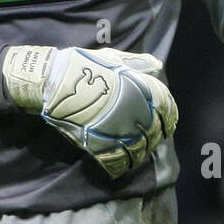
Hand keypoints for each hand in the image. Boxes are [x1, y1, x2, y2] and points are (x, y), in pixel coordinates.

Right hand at [3, 44, 177, 178]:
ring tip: (136, 152)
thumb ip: (137, 63)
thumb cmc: (83, 66)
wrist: (53, 81)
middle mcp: (136, 113)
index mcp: (142, 91)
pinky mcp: (101, 145)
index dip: (169, 118)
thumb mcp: (113, 58)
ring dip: (140, 153)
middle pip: (155, 133)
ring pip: (139, 150)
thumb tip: (157, 65)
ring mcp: (119, 131)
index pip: (167, 109)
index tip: (168, 124)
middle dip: (155, 137)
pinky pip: (118, 162)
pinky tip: (122, 162)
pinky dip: (122, 164)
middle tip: (150, 139)